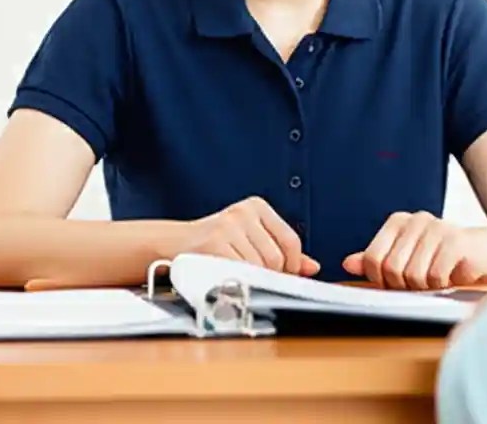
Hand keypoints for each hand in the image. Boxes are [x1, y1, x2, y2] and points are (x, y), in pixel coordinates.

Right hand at [179, 196, 320, 275]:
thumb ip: (282, 251)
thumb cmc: (215, 243)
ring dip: (252, 279)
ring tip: (239, 275)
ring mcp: (228, 226)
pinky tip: (228, 276)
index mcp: (257, 206)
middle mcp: (244, 212)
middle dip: (270, 275)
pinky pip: (239, 271)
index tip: (282, 274)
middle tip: (256, 279)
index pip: (291, 240)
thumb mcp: (251, 238)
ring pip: (259, 267)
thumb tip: (312, 267)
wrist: (174, 243)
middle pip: (276, 257)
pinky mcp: (214, 242)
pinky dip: (238, 280)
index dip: (291, 264)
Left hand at [341, 212, 486, 289]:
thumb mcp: (405, 260)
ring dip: (425, 287)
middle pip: (391, 269)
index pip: (373, 259)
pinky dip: (441, 285)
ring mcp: (437, 228)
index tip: (397, 283)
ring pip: (413, 276)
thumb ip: (376, 261)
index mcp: (398, 221)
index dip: (382, 280)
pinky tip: (450, 275)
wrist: (483, 253)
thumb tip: (347, 264)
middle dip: (405, 286)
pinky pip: (435, 277)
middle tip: (421, 282)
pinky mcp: (455, 242)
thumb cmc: (441, 258)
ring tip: (437, 278)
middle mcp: (416, 219)